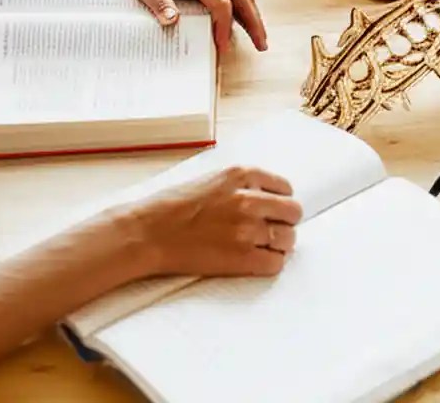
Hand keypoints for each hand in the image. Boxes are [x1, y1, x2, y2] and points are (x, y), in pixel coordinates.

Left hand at [96, 0, 267, 54]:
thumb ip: (157, 1)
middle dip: (254, 22)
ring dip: (253, 15)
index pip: (220, 1)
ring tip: (259, 39)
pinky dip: (243, 8)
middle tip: (262, 46)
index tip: (221, 47)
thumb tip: (173, 21)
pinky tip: (242, 24)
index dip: (224, 25)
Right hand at [119, 166, 303, 278]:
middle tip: (268, 231)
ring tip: (258, 248)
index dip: (279, 202)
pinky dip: (269, 264)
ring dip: (278, 245)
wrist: (146, 232)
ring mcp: (247, 229)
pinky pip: (276, 263)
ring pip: (288, 239)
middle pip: (293, 213)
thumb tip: (268, 199)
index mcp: (242, 174)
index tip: (271, 211)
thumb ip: (241, 186)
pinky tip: (252, 261)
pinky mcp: (242, 257)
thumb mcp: (211, 180)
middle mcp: (249, 199)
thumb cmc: (171, 207)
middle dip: (284, 223)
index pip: (286, 188)